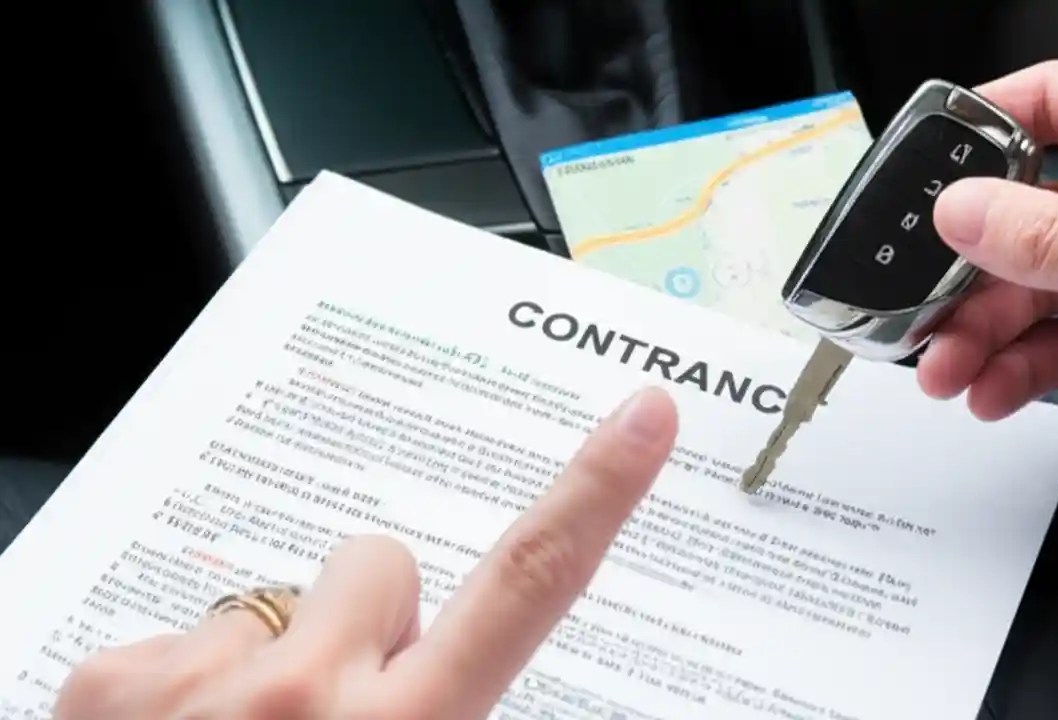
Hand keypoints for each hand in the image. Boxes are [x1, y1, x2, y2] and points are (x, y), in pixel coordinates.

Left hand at [52, 386, 677, 718]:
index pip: (528, 590)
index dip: (596, 494)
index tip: (643, 417)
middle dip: (373, 627)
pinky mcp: (112, 679)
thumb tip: (456, 681)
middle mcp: (309, 700)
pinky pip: (194, 635)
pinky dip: (196, 689)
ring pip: (284, 600)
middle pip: (384, 572)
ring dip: (281, 663)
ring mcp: (204, 683)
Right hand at [918, 60, 1057, 470]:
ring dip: (984, 329)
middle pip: (1030, 210)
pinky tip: (994, 389)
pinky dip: (1022, 368)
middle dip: (971, 264)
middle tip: (923, 301)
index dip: (982, 125)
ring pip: (1039, 286)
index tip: (922, 165)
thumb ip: (1054, 238)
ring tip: (948, 367)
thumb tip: (964, 209)